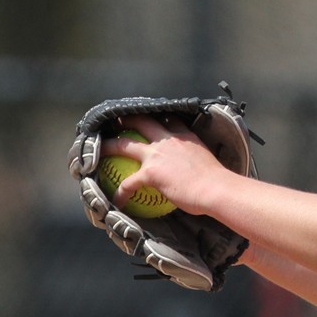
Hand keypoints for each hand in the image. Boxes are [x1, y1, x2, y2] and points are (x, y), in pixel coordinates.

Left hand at [103, 115, 232, 215]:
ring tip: (99, 149)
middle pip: (141, 122)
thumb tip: (197, 170)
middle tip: (116, 121)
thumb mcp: (207, 160)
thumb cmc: (217, 181)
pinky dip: (121, 191)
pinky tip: (118, 200)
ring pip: (124, 145)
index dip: (156, 117)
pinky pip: (128, 183)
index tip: (149, 117)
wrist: (215, 189)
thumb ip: (195, 159)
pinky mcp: (150, 173)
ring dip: (109, 146)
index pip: (168, 119)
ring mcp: (157, 155)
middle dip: (126, 119)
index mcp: (184, 136)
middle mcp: (168, 140)